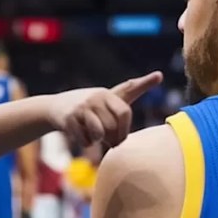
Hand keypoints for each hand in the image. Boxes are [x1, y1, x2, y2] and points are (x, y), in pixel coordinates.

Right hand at [47, 72, 162, 149]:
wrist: (57, 107)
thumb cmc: (92, 104)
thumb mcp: (112, 96)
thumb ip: (134, 88)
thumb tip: (160, 74)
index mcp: (108, 94)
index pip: (124, 112)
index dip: (124, 129)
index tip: (121, 138)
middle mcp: (95, 98)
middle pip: (111, 127)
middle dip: (111, 138)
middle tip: (106, 139)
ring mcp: (81, 109)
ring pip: (98, 134)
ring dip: (97, 140)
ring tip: (94, 135)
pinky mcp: (69, 120)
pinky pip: (85, 140)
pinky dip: (85, 143)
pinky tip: (81, 135)